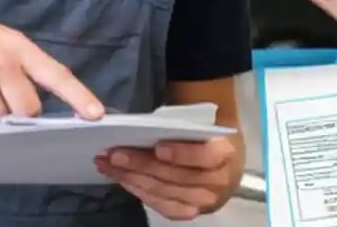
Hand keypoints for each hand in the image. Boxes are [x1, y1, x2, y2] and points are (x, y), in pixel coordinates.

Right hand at [0, 0, 103, 121]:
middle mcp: (3, 61)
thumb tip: (34, 104)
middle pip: (29, 108)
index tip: (96, 115)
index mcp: (17, 46)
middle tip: (1, 102)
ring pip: (0, 120)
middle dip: (22, 116)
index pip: (56, 74)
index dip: (78, 96)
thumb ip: (16, 66)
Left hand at [95, 137, 237, 219]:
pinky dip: (141, 193)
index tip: (158, 147)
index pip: (205, 155)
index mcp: (226, 153)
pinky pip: (164, 207)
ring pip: (165, 192)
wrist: (228, 161)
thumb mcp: (203, 124)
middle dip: (141, 164)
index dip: (182, 153)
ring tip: (109, 165)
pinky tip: (124, 180)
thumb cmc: (208, 136)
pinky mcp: (193, 212)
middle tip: (114, 153)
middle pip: (177, 176)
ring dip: (133, 178)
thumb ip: (181, 127)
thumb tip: (141, 127)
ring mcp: (206, 201)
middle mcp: (219, 182)